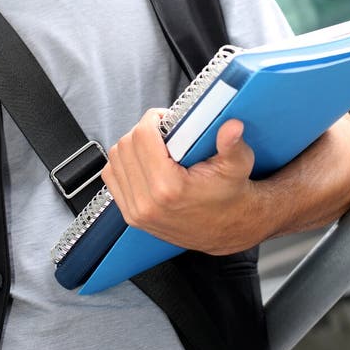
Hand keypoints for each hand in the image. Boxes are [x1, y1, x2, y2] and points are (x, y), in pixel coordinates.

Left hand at [101, 110, 261, 254]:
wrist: (229, 230)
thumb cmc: (232, 196)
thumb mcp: (237, 166)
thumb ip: (232, 145)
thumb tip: (232, 126)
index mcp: (169, 188)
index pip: (142, 136)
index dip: (153, 119)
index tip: (166, 119)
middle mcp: (147, 203)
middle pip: (126, 145)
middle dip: (143, 131)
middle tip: (162, 131)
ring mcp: (136, 212)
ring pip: (115, 159)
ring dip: (131, 146)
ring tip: (153, 145)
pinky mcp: (131, 216)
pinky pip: (112, 177)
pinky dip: (123, 163)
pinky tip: (144, 161)